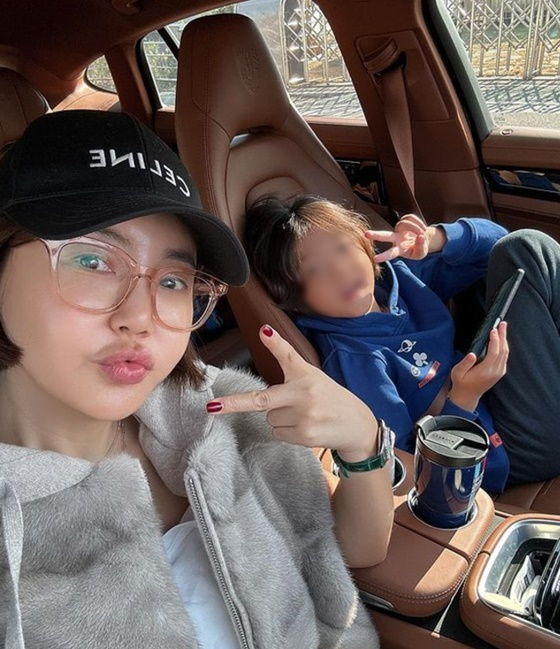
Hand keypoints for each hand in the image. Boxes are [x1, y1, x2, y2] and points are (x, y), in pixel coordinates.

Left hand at [206, 325, 378, 460]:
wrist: (356, 425)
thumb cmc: (329, 396)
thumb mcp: (310, 373)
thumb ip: (285, 356)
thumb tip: (263, 331)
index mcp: (306, 374)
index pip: (289, 355)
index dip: (275, 343)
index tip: (263, 332)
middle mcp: (305, 393)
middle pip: (261, 400)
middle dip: (235, 404)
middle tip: (212, 407)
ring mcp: (305, 416)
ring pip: (269, 418)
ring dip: (280, 418)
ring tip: (303, 415)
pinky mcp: (305, 435)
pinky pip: (278, 433)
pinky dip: (286, 432)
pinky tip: (305, 427)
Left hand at [365, 214, 445, 262]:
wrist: (423, 239)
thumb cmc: (419, 249)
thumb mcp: (421, 253)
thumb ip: (420, 247)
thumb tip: (420, 237)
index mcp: (399, 249)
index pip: (390, 253)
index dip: (384, 256)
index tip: (375, 259)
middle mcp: (396, 238)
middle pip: (384, 235)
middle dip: (375, 235)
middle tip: (366, 234)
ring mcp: (399, 228)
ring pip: (404, 224)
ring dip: (416, 228)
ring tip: (422, 233)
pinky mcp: (404, 219)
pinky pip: (410, 218)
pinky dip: (419, 222)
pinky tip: (423, 228)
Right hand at [448, 322, 508, 410]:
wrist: (468, 396)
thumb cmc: (461, 383)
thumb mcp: (457, 372)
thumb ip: (465, 363)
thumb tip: (472, 354)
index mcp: (485, 371)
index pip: (494, 353)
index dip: (495, 340)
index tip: (493, 330)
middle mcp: (495, 372)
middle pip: (502, 351)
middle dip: (503, 336)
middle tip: (502, 324)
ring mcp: (499, 372)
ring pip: (505, 353)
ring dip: (505, 340)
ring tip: (503, 329)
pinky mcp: (499, 372)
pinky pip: (504, 357)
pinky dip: (504, 347)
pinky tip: (501, 341)